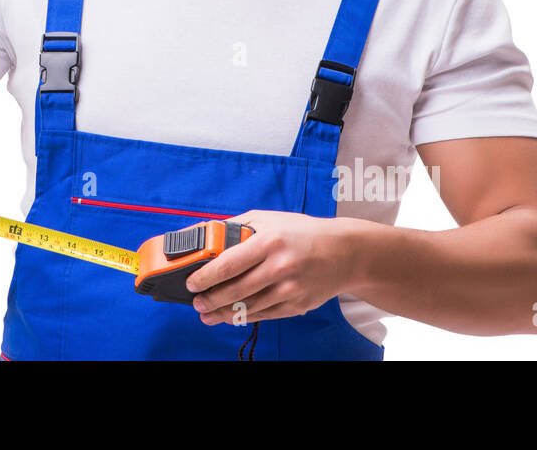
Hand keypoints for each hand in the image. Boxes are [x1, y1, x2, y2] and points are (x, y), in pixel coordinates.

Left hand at [185, 209, 361, 323]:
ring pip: (249, 307)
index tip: (191, 283)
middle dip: (211, 299)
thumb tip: (206, 236)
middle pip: (236, 290)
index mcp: (270, 241)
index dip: (206, 276)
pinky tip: (231, 316)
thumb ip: (236, 227)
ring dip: (223, 313)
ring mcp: (290, 289)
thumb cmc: (301, 232)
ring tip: (207, 314)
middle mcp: (280, 266)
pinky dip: (245, 317)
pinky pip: (265, 315)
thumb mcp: (268, 219)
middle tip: (196, 302)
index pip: (229, 263)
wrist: (345, 252)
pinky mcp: (298, 305)